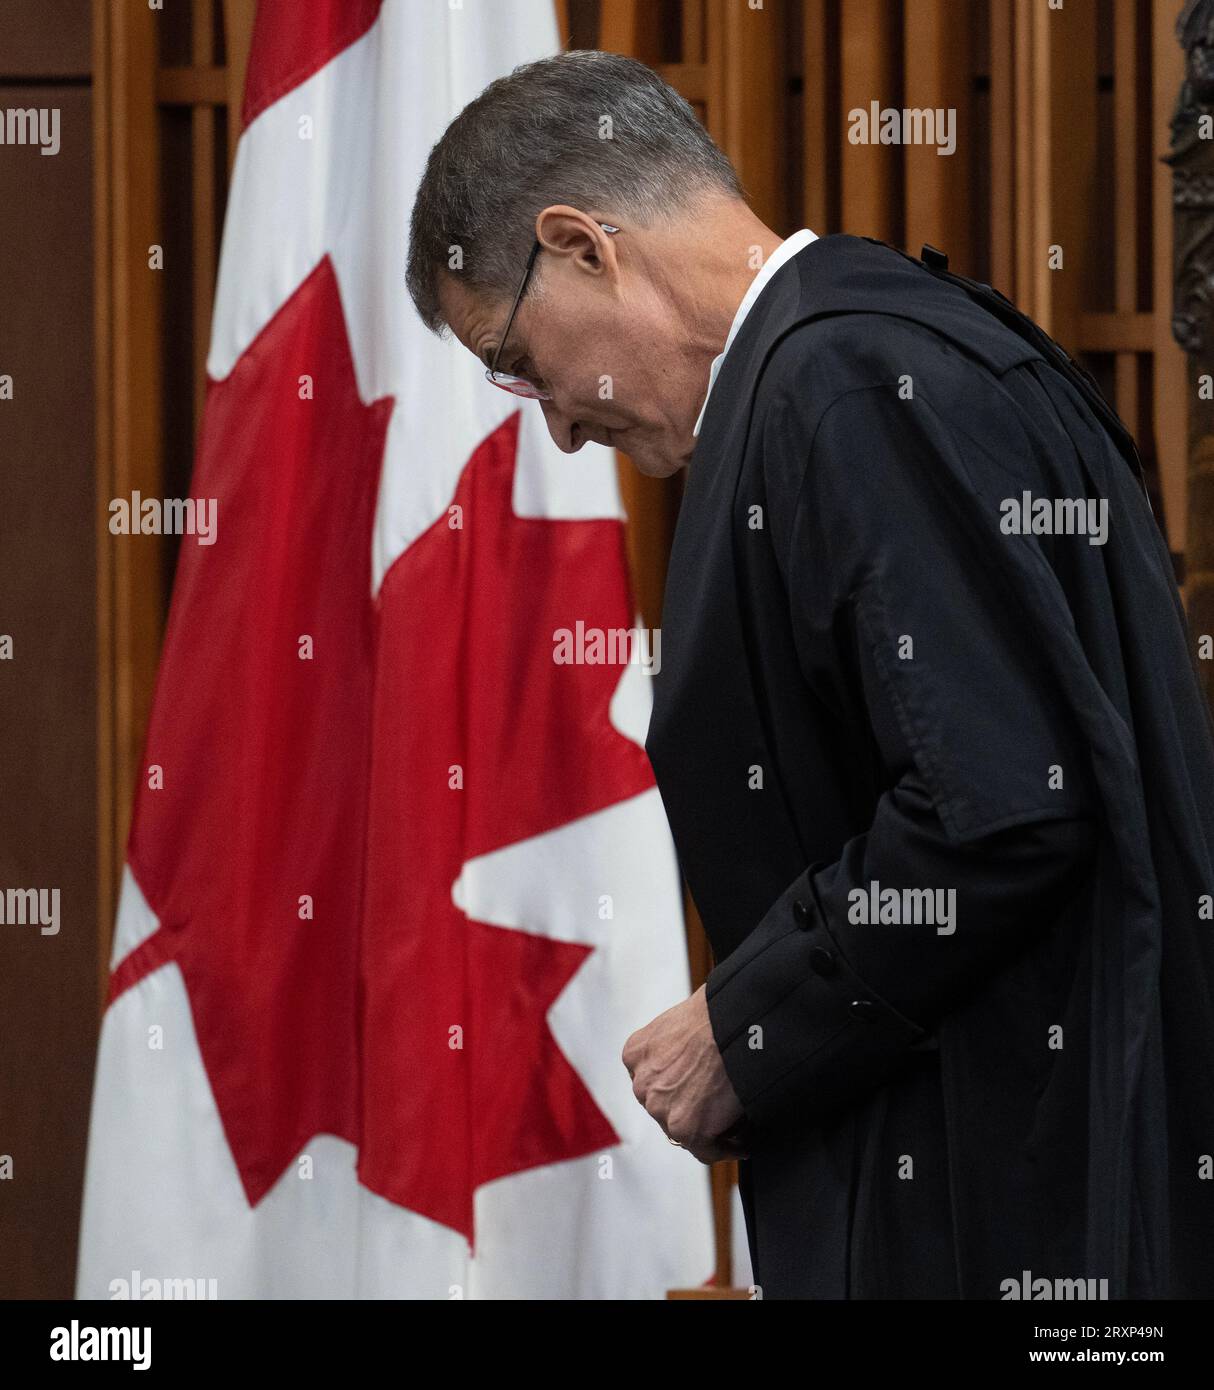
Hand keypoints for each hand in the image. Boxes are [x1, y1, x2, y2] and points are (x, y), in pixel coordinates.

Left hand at [622, 984, 748, 1164]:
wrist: (732, 1021)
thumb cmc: (717, 1012)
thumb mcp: (679, 1021)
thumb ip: (677, 1044)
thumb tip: (697, 1055)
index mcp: (635, 1054)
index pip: (653, 1082)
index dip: (678, 1088)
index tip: (697, 1091)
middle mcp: (642, 1084)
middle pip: (666, 1107)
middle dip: (690, 1108)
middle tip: (719, 1107)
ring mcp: (661, 1108)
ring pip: (685, 1130)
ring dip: (710, 1128)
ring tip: (738, 1126)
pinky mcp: (686, 1128)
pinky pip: (708, 1150)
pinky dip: (728, 1148)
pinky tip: (744, 1142)